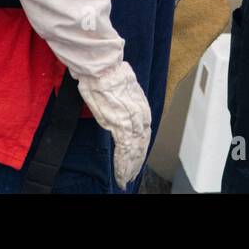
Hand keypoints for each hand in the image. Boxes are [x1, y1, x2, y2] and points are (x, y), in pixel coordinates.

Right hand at [77, 62, 151, 188]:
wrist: (104, 68)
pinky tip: (121, 174)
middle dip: (138, 161)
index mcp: (142, 107)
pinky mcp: (121, 126)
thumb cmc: (108, 76)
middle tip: (133, 174)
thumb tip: (120, 111)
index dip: (141, 147)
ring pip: (135, 151)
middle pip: (142, 144)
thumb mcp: (121, 91)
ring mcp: (132, 122)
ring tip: (125, 179)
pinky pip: (124, 151)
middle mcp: (142, 116)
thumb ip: (123, 105)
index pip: (144, 133)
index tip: (138, 157)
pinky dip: (123, 164)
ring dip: (130, 167)